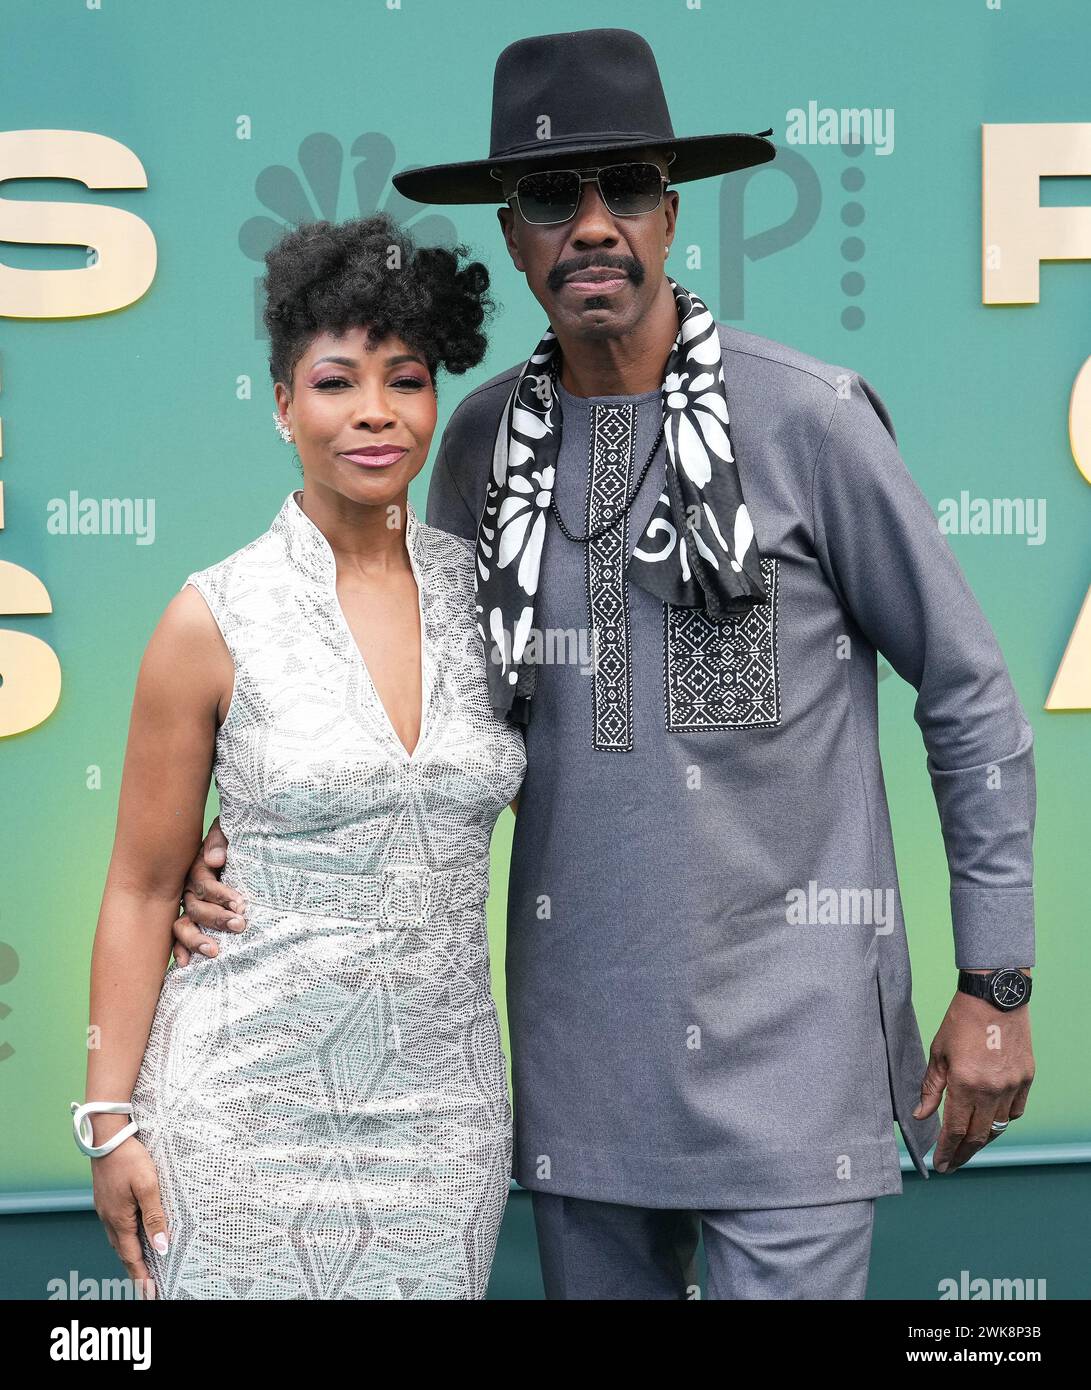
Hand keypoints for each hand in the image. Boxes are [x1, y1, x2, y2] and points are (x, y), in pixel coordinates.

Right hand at [91, 1133, 169, 1298]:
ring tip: (141, 1266)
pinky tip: (132, 1235)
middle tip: (146, 1285)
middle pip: (123, 1252)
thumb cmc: (128, 1158)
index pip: (131, 1256)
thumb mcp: (148, 1186)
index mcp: (119, 1219)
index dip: (141, 1275)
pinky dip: (125, 1238)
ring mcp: (105, 1208)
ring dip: (129, 1255)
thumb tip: (161, 1246)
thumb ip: (155, 1217)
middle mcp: (109, 1218)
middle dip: (135, 1270)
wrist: (107, 1136)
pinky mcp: (106, 1198)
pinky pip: (116, 1226)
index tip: (149, 1292)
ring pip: (118, 1239)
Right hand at [171, 816, 245, 966]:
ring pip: (182, 926)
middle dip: (217, 918)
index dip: (221, 895)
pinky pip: (179, 938)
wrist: (238, 848)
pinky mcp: (192, 922)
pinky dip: (181, 950)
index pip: (204, 884)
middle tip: (240, 925)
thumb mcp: (229, 834)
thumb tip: (215, 860)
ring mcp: (188, 907)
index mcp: (198, 869)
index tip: (241, 903)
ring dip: (196, 940)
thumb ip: (220, 842)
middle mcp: (189, 889)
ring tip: (214, 952)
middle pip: (195, 907)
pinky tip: (185, 964)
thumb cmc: (235, 842)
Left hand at [915, 990, 1034, 1173]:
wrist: (995, 996)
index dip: (947, 1150)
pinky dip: (1002, 1120)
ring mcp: (1013, 1085)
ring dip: (983, 1140)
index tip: (940, 1164)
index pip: (955, 1130)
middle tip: (952, 1164)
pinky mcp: (1027, 1078)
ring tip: (968, 1147)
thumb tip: (921, 1114)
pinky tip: (990, 1120)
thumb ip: (931, 1087)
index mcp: (965, 1083)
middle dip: (963, 1154)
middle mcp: (992, 1090)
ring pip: (998, 1126)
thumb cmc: (962, 1020)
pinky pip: (1015, 1111)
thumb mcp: (938, 1053)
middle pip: (978, 1136)